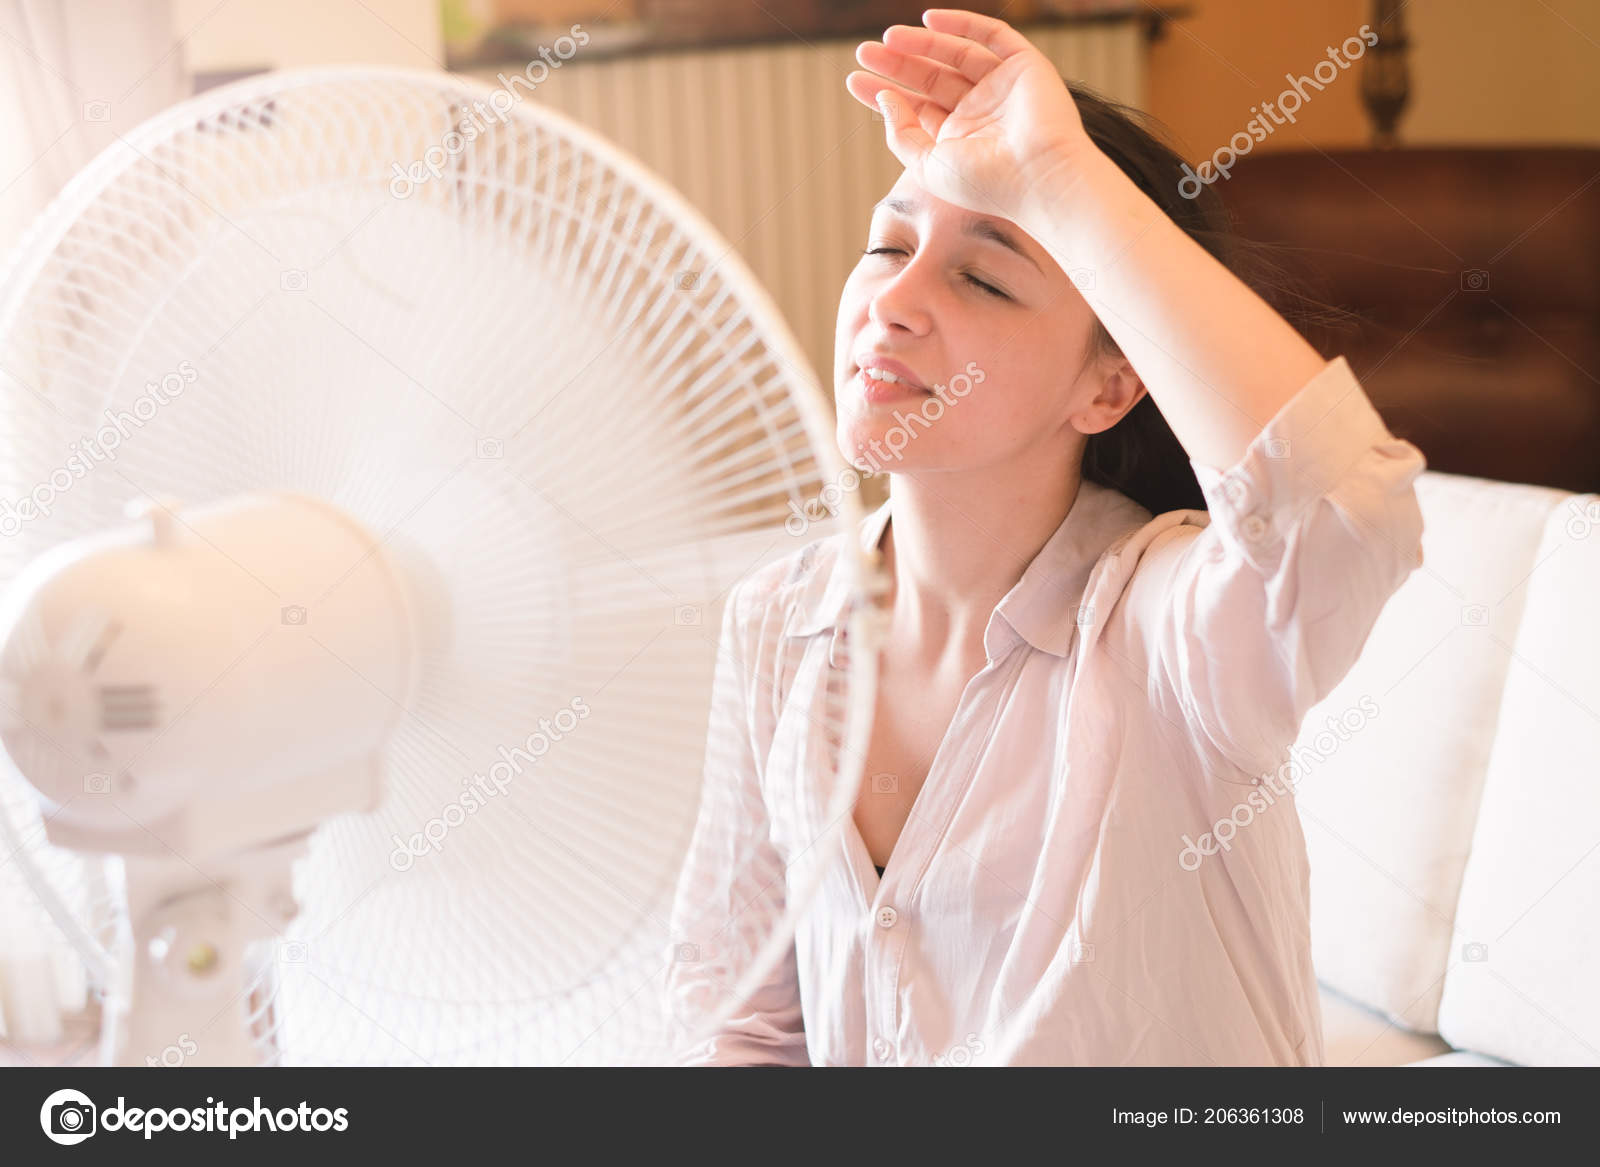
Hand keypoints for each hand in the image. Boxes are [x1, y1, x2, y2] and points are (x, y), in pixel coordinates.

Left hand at [846, 9, 1097, 224]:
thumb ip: (902, 133)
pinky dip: (963, 24)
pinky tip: (929, 21)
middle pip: (931, 79)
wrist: (1038, 176)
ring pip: (955, 55)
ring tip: (887, 39)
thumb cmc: (984, 181)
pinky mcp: (1024, 66)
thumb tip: (885, 96)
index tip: (855, 80)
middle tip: (863, 52)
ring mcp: (1002, 87)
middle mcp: (981, 112)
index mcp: (959, 139)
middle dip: (897, 65)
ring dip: (921, 44)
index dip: (885, 94)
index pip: (918, 108)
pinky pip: (992, 36)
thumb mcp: (928, 165)